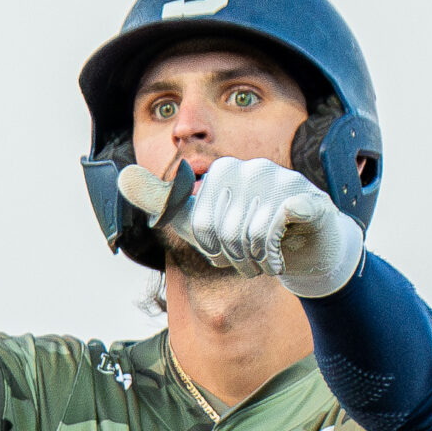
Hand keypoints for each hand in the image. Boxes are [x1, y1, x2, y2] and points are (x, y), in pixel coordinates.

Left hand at [118, 155, 363, 296]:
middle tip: (249, 259)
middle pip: (226, 231)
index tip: (226, 251)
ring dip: (257, 262)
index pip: (201, 223)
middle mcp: (254, 169)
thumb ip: (162, 200)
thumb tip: (122, 176)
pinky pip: (278, 228)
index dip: (212, 250)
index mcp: (226, 172)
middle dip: (235, 258)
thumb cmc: (247, 234)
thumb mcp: (198, 221)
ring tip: (266, 258)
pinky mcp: (309, 198)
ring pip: (252, 235)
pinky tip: (282, 257)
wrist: (304, 250)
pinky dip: (277, 256)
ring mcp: (284, 180)